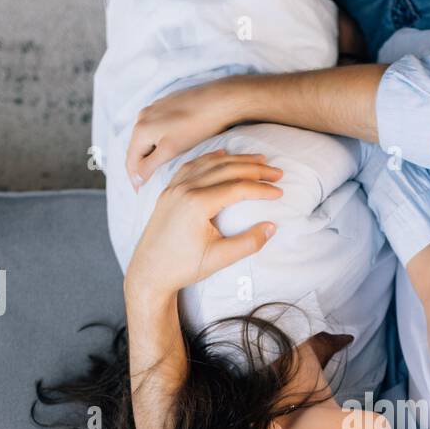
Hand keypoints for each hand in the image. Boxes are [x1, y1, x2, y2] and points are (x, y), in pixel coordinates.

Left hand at [124, 150, 282, 296]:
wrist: (148, 272)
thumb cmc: (183, 268)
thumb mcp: (220, 259)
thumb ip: (248, 243)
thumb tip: (272, 227)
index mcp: (197, 204)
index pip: (237, 188)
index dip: (261, 189)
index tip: (280, 192)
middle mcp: (184, 190)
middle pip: (226, 169)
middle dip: (255, 169)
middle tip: (277, 172)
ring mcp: (174, 188)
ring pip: (209, 164)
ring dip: (236, 160)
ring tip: (258, 160)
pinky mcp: (168, 192)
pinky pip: (191, 166)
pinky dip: (210, 159)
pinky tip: (222, 156)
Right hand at [126, 77, 244, 187]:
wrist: (219, 100)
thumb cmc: (197, 125)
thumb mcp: (170, 150)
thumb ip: (149, 165)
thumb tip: (136, 178)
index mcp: (140, 128)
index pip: (130, 161)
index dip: (136, 180)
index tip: (142, 194)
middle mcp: (142, 116)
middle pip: (137, 150)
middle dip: (142, 168)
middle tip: (151, 186)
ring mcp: (154, 109)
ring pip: (147, 140)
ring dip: (151, 156)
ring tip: (161, 172)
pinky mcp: (166, 105)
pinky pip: (157, 129)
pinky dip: (160, 143)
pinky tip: (172, 151)